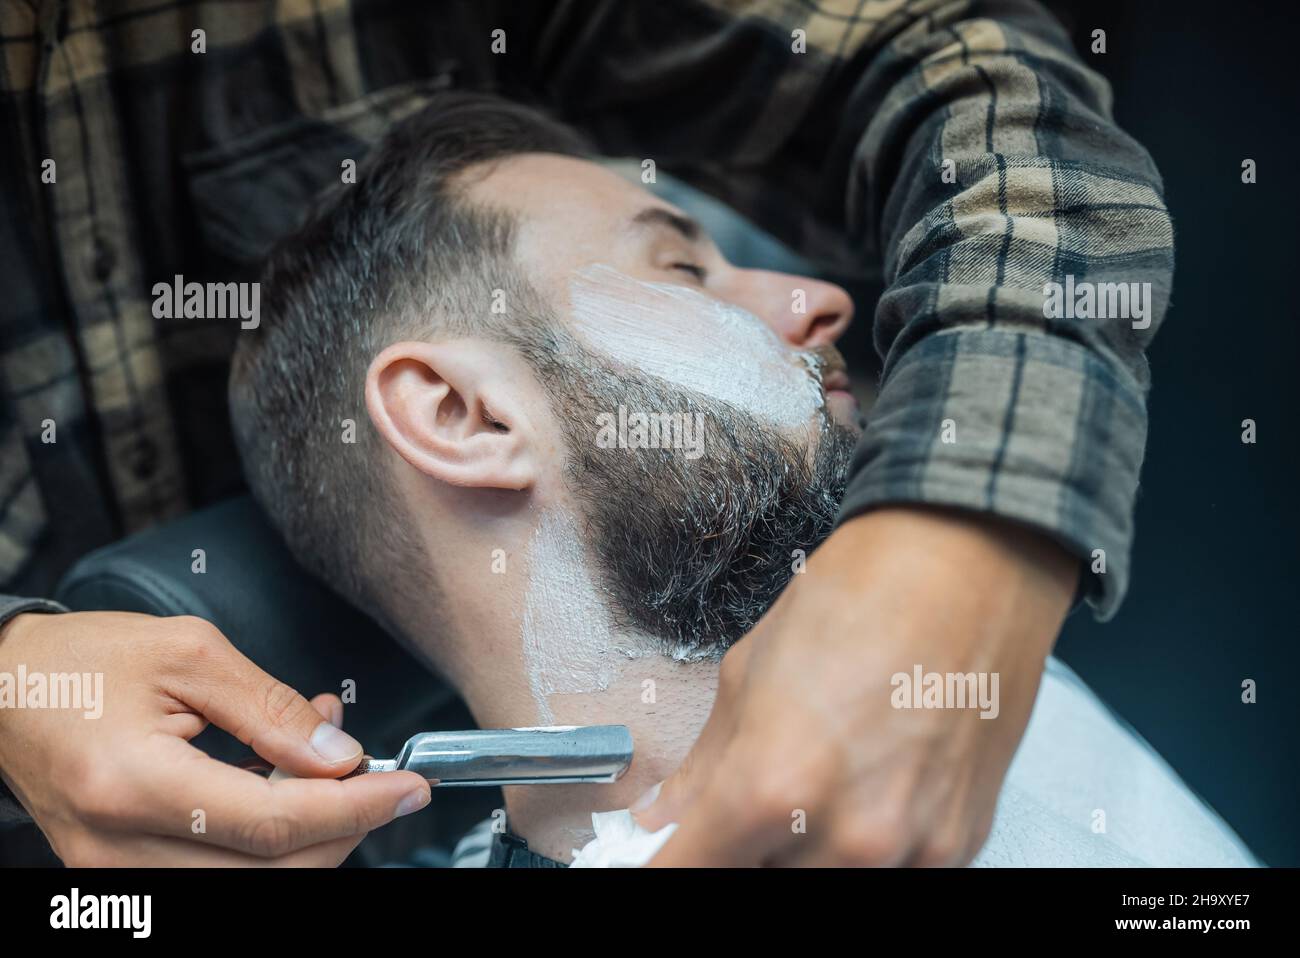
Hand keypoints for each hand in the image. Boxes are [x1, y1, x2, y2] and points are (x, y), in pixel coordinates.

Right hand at [0, 611, 429, 865]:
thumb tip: (339, 757)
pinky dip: (268, 836)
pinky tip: (277, 778)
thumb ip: (270, 709)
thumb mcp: (187, 655)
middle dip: (343, 821)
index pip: (274, 823)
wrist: (1, 692)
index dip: (356, 808)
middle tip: (366, 757)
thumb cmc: (81, 663)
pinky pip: (222, 873)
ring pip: (255, 881)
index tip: (408, 786)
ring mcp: (118, 877)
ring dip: (309, 828)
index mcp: (133, 786)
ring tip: (316, 751)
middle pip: (273, 868)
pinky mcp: (123, 880)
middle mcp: (120, 851)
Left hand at [636, 506, 1078, 865]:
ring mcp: (909, 849)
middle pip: (753, 881)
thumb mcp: (749, 671)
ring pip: (819, 880)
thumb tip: (665, 817)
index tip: (661, 854)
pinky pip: (886, 871)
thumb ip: (703, 766)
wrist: (972, 559)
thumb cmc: (862, 593)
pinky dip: (860, 845)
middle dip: (736, 847)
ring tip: (813, 780)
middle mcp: (845, 836)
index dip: (668, 863)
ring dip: (798, 850)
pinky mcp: (958, 845)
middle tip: (741, 803)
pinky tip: (865, 785)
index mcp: (772, 786)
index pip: (690, 873)